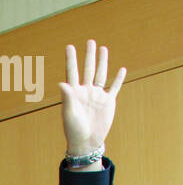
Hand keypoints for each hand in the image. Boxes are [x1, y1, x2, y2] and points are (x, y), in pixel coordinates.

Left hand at [60, 41, 124, 158]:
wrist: (86, 143)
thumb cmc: (73, 130)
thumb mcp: (69, 113)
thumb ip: (67, 98)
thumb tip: (62, 83)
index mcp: (74, 93)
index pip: (73, 72)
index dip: (71, 60)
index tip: (69, 47)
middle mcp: (86, 92)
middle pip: (88, 69)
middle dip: (89, 56)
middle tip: (90, 42)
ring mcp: (97, 96)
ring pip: (101, 74)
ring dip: (102, 62)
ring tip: (103, 49)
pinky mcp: (108, 103)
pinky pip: (114, 88)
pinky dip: (118, 79)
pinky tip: (121, 69)